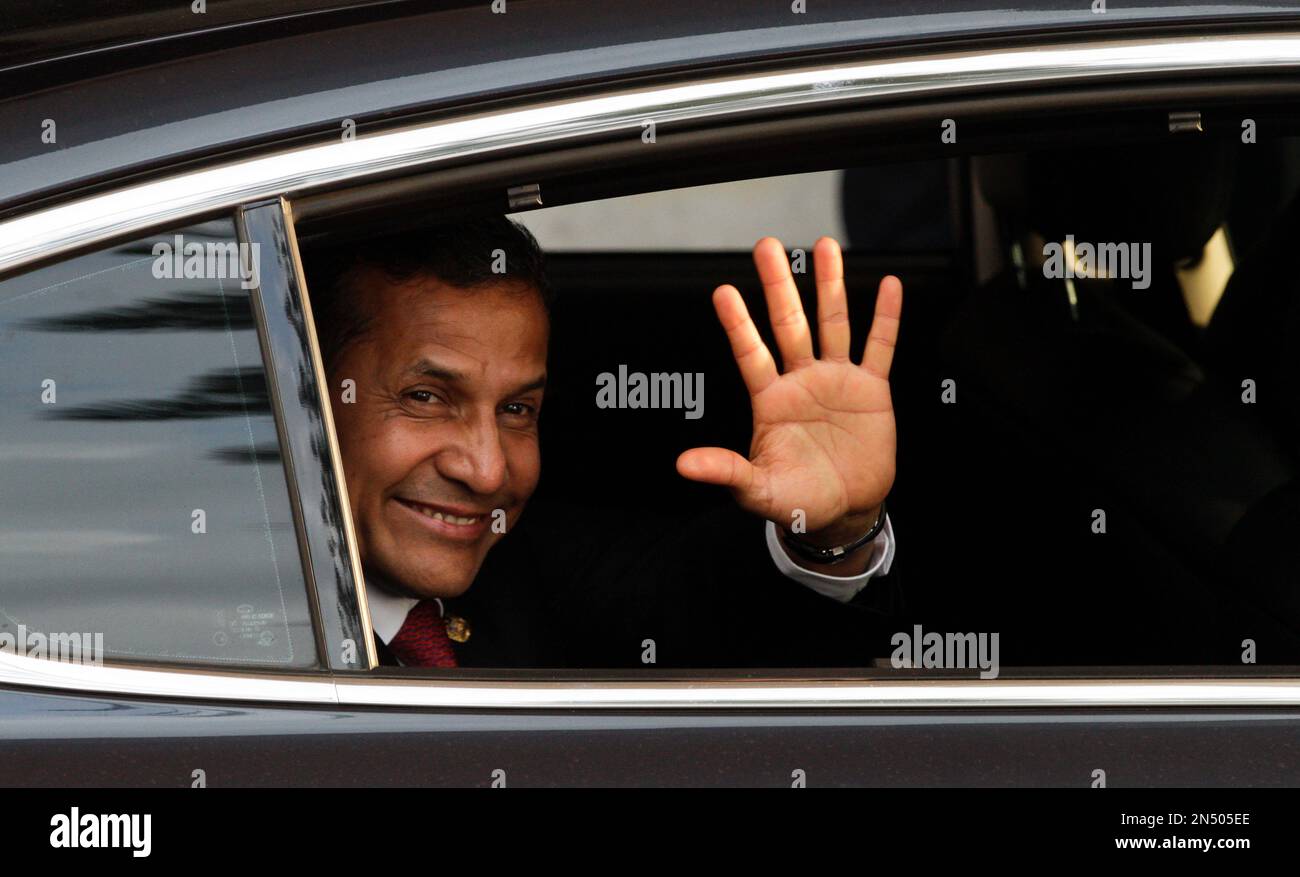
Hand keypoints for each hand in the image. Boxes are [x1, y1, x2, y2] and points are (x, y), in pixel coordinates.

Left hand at [676, 236, 901, 543]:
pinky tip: (888, 285)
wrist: (844, 511)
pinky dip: (885, 317)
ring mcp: (836, 380)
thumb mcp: (757, 489)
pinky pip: (880, 347)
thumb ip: (725, 471)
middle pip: (788, 324)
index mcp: (770, 401)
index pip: (750, 354)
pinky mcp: (872, 390)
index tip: (723, 291)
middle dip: (778, 286)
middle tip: (767, 247)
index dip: (738, 324)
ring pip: (832, 323)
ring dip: (829, 286)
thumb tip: (684, 464)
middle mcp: (801, 381)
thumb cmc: (797, 501)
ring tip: (824, 246)